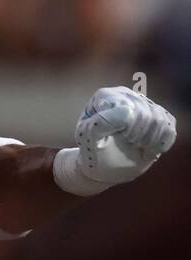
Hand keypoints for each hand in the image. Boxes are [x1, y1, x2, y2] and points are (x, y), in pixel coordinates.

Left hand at [54, 86, 176, 195]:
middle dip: (138, 135)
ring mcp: (144, 104)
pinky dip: (160, 144)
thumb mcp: (88, 138)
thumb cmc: (92, 150)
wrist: (105, 164)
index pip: (127, 108)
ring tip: (137, 146)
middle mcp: (126, 95)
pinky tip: (148, 148)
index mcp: (105, 96)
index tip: (120, 137)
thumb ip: (102, 123)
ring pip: (160, 120)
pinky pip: (170, 128)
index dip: (127, 127)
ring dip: (149, 140)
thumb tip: (128, 111)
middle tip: (129, 143)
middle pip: (145, 114)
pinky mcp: (159, 116)